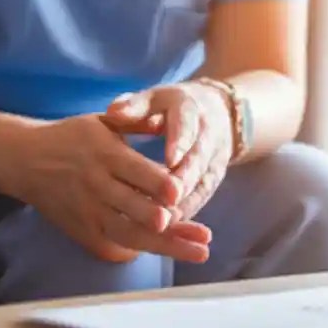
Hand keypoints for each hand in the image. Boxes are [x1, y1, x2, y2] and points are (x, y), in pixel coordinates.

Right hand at [13, 115, 211, 263]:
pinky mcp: (80, 229)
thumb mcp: (104, 122)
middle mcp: (96, 184)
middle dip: (168, 224)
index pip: (135, 172)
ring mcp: (87, 210)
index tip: (181, 194)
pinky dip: (137, 250)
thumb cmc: (72, 137)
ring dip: (165, 246)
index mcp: (104, 153)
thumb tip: (169, 122)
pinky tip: (164, 251)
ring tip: (196, 251)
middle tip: (202, 236)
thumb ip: (139, 124)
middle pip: (136, 209)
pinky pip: (111, 246)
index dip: (158, 185)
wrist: (24, 159)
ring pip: (128, 233)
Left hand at [105, 83, 233, 220]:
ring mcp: (213, 160)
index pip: (187, 125)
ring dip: (184, 203)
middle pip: (198, 161)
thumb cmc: (170, 106)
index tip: (171, 160)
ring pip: (200, 184)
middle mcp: (208, 135)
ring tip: (162, 220)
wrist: (215, 113)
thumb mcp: (153, 98)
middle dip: (184, 181)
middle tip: (166, 199)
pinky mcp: (212, 180)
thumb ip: (134, 105)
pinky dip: (185, 213)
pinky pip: (200, 198)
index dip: (180, 142)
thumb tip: (113, 112)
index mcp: (190, 109)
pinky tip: (166, 228)